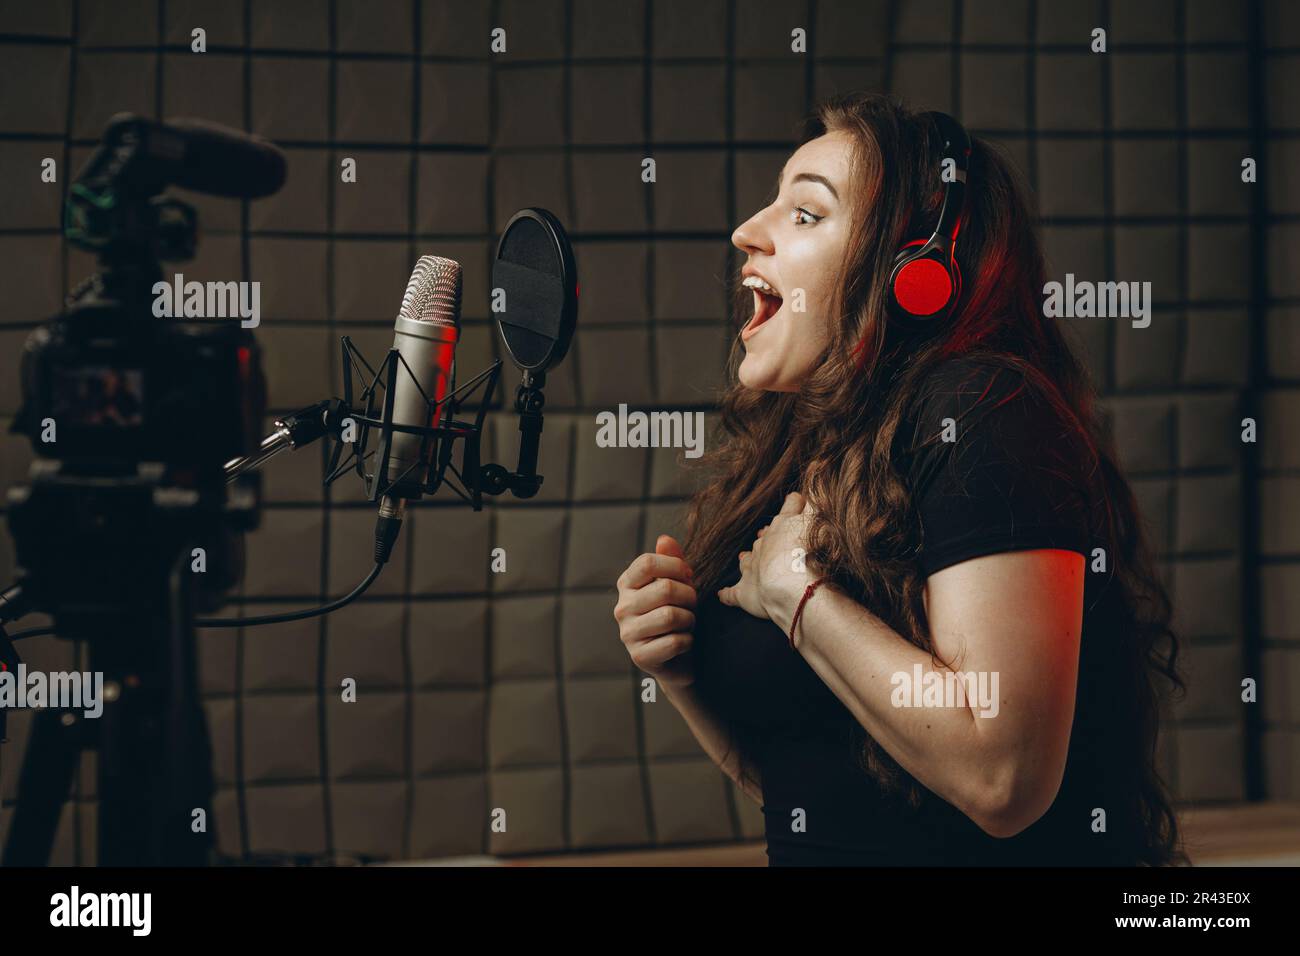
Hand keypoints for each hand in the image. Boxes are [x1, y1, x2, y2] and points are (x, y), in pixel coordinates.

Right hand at [613, 534, 697, 688]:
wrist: (676, 659)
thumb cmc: (677, 615)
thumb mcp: (676, 584)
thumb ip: (671, 561)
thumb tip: (665, 539)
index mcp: (627, 584)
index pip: (647, 563)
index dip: (675, 566)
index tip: (688, 575)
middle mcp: (622, 607)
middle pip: (664, 589)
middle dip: (689, 596)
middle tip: (692, 605)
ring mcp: (627, 633)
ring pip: (670, 616)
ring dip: (689, 619)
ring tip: (687, 623)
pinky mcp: (639, 657)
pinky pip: (674, 641)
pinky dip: (688, 641)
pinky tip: (685, 642)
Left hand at [717, 491, 817, 632]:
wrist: (791, 585)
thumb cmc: (808, 549)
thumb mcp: (818, 518)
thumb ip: (818, 498)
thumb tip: (817, 466)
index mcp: (783, 525)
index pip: (790, 507)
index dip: (795, 504)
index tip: (797, 502)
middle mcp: (763, 544)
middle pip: (766, 535)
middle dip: (770, 536)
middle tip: (775, 539)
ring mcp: (751, 568)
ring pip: (746, 559)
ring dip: (748, 559)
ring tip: (746, 559)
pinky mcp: (745, 593)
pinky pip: (731, 594)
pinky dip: (726, 594)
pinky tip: (720, 595)